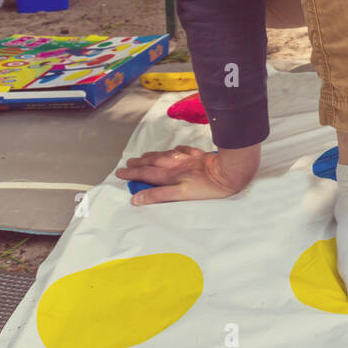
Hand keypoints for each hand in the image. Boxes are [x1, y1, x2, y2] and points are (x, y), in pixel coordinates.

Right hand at [115, 143, 259, 204]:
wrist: (228, 171)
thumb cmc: (206, 187)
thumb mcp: (180, 195)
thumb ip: (158, 196)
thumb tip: (136, 198)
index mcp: (169, 175)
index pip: (146, 174)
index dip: (132, 174)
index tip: (120, 173)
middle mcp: (175, 165)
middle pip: (153, 162)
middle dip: (139, 163)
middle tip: (128, 163)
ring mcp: (187, 158)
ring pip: (165, 155)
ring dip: (153, 155)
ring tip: (144, 155)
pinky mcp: (199, 155)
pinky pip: (183, 150)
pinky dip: (175, 150)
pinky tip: (175, 149)